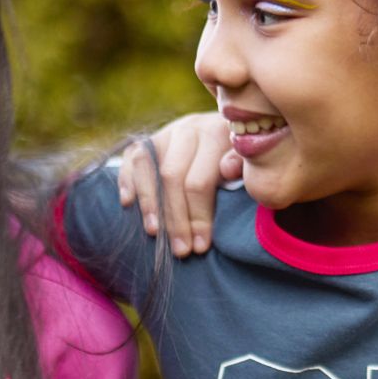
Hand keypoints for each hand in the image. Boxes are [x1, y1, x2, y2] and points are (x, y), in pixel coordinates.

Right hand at [116, 111, 242, 256]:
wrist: (227, 134)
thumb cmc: (241, 160)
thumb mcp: (252, 163)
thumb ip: (242, 167)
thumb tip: (227, 170)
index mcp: (217, 133)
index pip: (200, 181)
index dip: (199, 217)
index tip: (201, 246)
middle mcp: (188, 129)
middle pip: (171, 176)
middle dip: (175, 218)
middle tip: (180, 249)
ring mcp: (166, 132)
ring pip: (146, 166)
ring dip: (149, 202)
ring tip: (154, 232)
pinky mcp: (148, 139)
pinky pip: (130, 157)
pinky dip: (126, 180)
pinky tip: (127, 203)